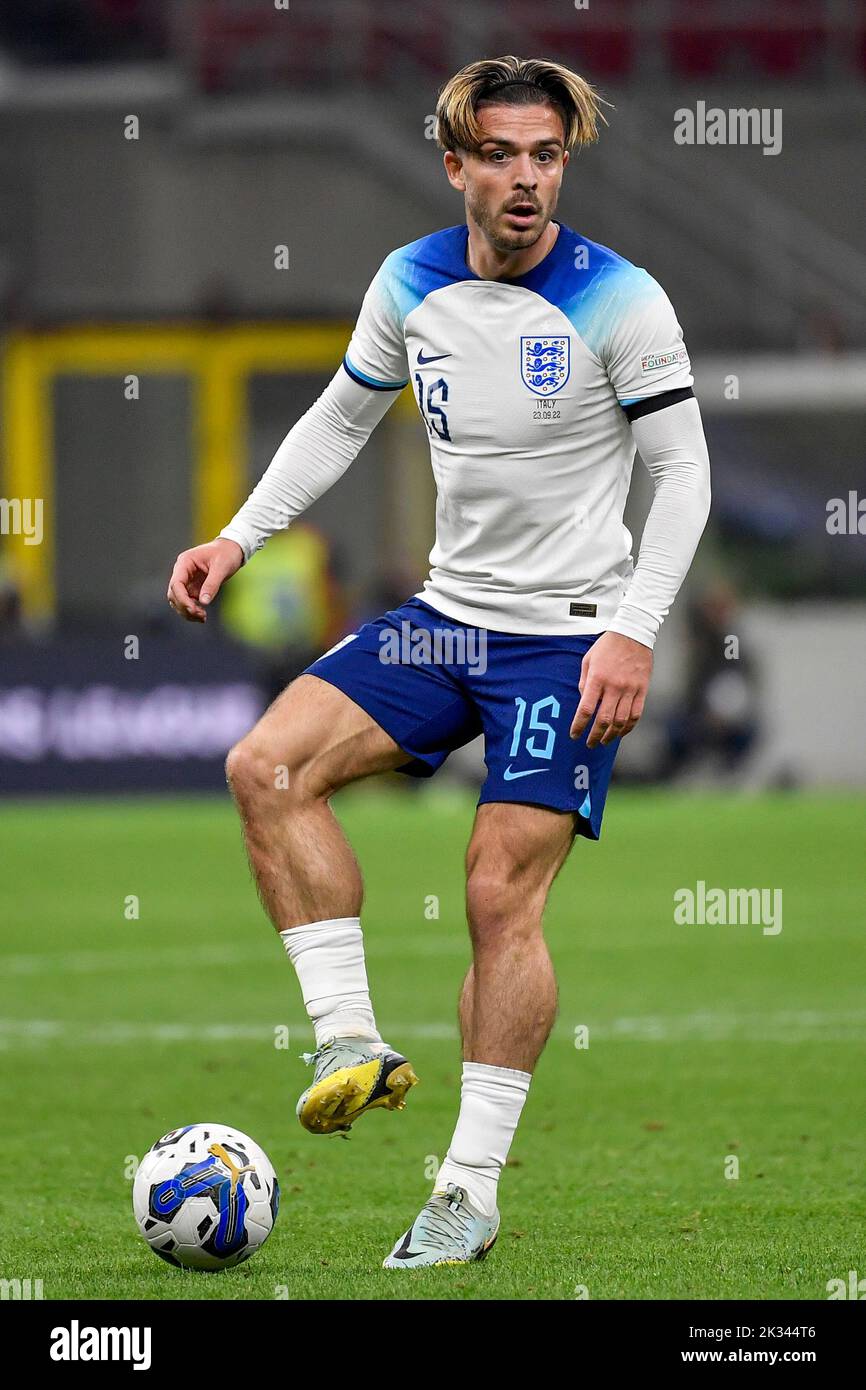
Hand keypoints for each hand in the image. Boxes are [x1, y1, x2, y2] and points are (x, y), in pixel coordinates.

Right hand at [166, 538, 243, 622]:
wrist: (232, 549)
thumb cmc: (226, 554)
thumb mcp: (221, 568)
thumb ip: (212, 584)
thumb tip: (203, 602)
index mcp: (185, 562)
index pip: (176, 584)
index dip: (182, 599)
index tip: (193, 609)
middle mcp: (182, 571)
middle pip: (174, 594)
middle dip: (184, 607)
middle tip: (201, 616)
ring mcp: (186, 580)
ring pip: (178, 600)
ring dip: (187, 611)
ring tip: (202, 618)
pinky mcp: (192, 587)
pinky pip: (187, 601)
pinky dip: (192, 610)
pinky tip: (202, 616)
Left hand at [570, 631, 652, 747]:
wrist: (633, 633)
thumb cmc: (607, 646)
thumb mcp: (588, 660)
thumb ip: (584, 682)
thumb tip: (584, 702)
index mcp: (597, 678)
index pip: (586, 709)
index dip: (579, 725)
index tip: (574, 735)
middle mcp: (614, 686)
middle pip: (603, 720)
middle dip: (595, 736)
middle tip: (589, 744)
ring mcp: (630, 689)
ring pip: (621, 720)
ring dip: (611, 735)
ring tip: (604, 741)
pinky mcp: (642, 689)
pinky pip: (636, 714)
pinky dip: (628, 727)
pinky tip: (621, 732)